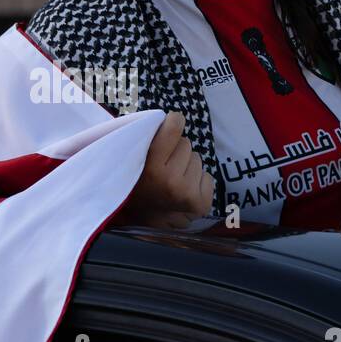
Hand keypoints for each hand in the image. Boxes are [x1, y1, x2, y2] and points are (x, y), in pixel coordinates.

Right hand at [118, 111, 214, 228]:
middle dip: (176, 151)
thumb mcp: (132, 161)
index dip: (174, 122)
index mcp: (151, 168)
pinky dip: (198, 180)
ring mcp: (188, 195)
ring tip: (171, 180)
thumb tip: (177, 118)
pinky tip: (183, 190)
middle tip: (163, 166)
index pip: (173, 129)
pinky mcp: (202, 204)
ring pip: (198, 159)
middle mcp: (171, 182)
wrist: (139, 224)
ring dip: (187, 166)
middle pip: (186, 144)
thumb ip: (150, 140)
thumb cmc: (135, 186)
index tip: (173, 121)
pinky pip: (208, 176)